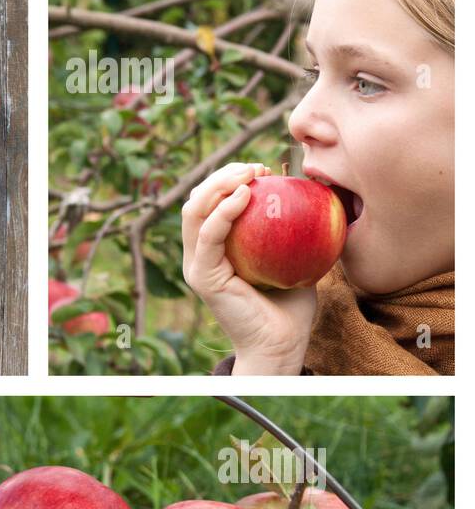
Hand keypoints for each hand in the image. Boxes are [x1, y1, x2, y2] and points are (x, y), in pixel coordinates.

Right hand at [182, 162, 316, 373]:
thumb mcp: (295, 254)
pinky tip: (248, 194)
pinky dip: (225, 210)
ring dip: (219, 184)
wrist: (281, 342)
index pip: (210, 202)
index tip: (265, 168)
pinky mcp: (204, 277)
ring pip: (194, 210)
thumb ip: (294, 226)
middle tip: (256, 166)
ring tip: (250, 173)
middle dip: (222, 174)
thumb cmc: (290, 303)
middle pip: (197, 200)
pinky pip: (209, 235)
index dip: (231, 178)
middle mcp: (200, 256)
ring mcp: (198, 266)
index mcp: (215, 250)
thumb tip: (315, 188)